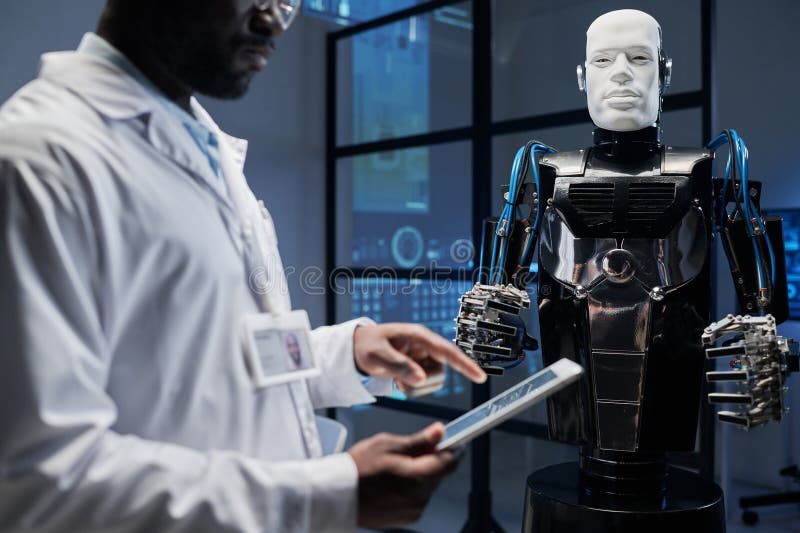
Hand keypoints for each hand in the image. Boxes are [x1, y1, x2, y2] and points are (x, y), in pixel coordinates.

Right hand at [348, 422, 457, 527]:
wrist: (336, 496)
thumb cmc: (358, 468)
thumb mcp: (388, 445)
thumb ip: (419, 440)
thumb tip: (440, 431)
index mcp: (417, 478)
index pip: (449, 462)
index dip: (452, 448)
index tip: (453, 440)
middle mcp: (419, 498)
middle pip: (438, 474)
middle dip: (430, 461)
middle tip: (408, 453)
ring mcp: (414, 511)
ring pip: (428, 486)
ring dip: (419, 475)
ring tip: (394, 470)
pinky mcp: (407, 519)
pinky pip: (418, 498)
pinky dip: (411, 489)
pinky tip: (392, 483)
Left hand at [353, 323, 486, 389]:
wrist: (358, 349)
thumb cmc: (367, 346)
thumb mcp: (378, 356)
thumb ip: (399, 366)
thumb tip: (420, 378)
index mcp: (419, 337)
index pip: (447, 351)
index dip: (465, 364)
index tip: (480, 377)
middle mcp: (425, 347)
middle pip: (441, 373)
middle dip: (422, 383)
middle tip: (399, 380)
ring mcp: (424, 358)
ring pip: (435, 382)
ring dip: (416, 387)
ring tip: (397, 379)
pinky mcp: (421, 368)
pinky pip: (427, 386)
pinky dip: (413, 388)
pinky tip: (399, 380)